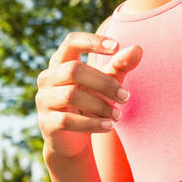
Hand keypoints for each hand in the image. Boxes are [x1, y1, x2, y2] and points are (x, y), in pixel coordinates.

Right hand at [36, 32, 141, 159]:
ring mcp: (44, 100)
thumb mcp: (106, 83)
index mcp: (61, 62)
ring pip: (71, 95)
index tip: (117, 46)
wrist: (72, 140)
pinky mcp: (47, 123)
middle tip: (126, 97)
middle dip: (104, 83)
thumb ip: (120, 65)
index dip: (92, 41)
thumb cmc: (90, 104)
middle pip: (74, 70)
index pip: (72, 42)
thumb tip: (138, 49)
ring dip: (100, 105)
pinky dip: (92, 123)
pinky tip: (110, 126)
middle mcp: (48, 78)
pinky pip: (67, 120)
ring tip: (118, 115)